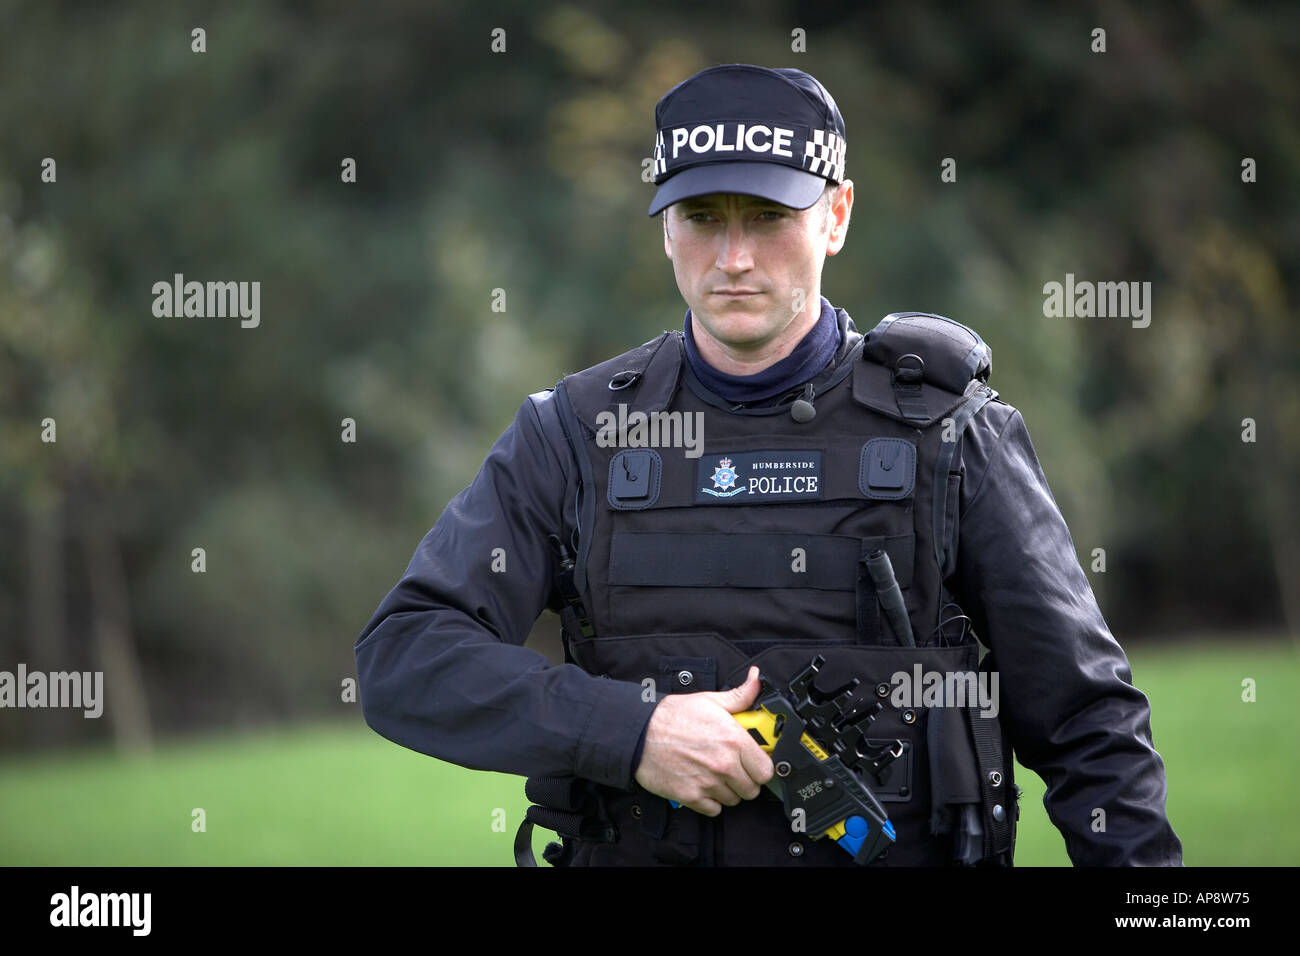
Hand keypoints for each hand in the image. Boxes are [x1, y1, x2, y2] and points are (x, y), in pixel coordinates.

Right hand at [633, 666, 774, 815]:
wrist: (638, 733)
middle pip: (752, 789)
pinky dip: (710, 801)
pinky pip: (714, 810)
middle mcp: (723, 763)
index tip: (754, 763)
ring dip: (727, 790)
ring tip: (714, 774)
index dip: (761, 767)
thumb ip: (739, 695)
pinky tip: (703, 784)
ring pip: (733, 800)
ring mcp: (707, 782)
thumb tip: (756, 680)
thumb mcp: (709, 700)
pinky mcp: (691, 796)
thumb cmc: (671, 716)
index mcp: (733, 739)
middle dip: (745, 780)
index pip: (766, 771)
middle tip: (734, 769)